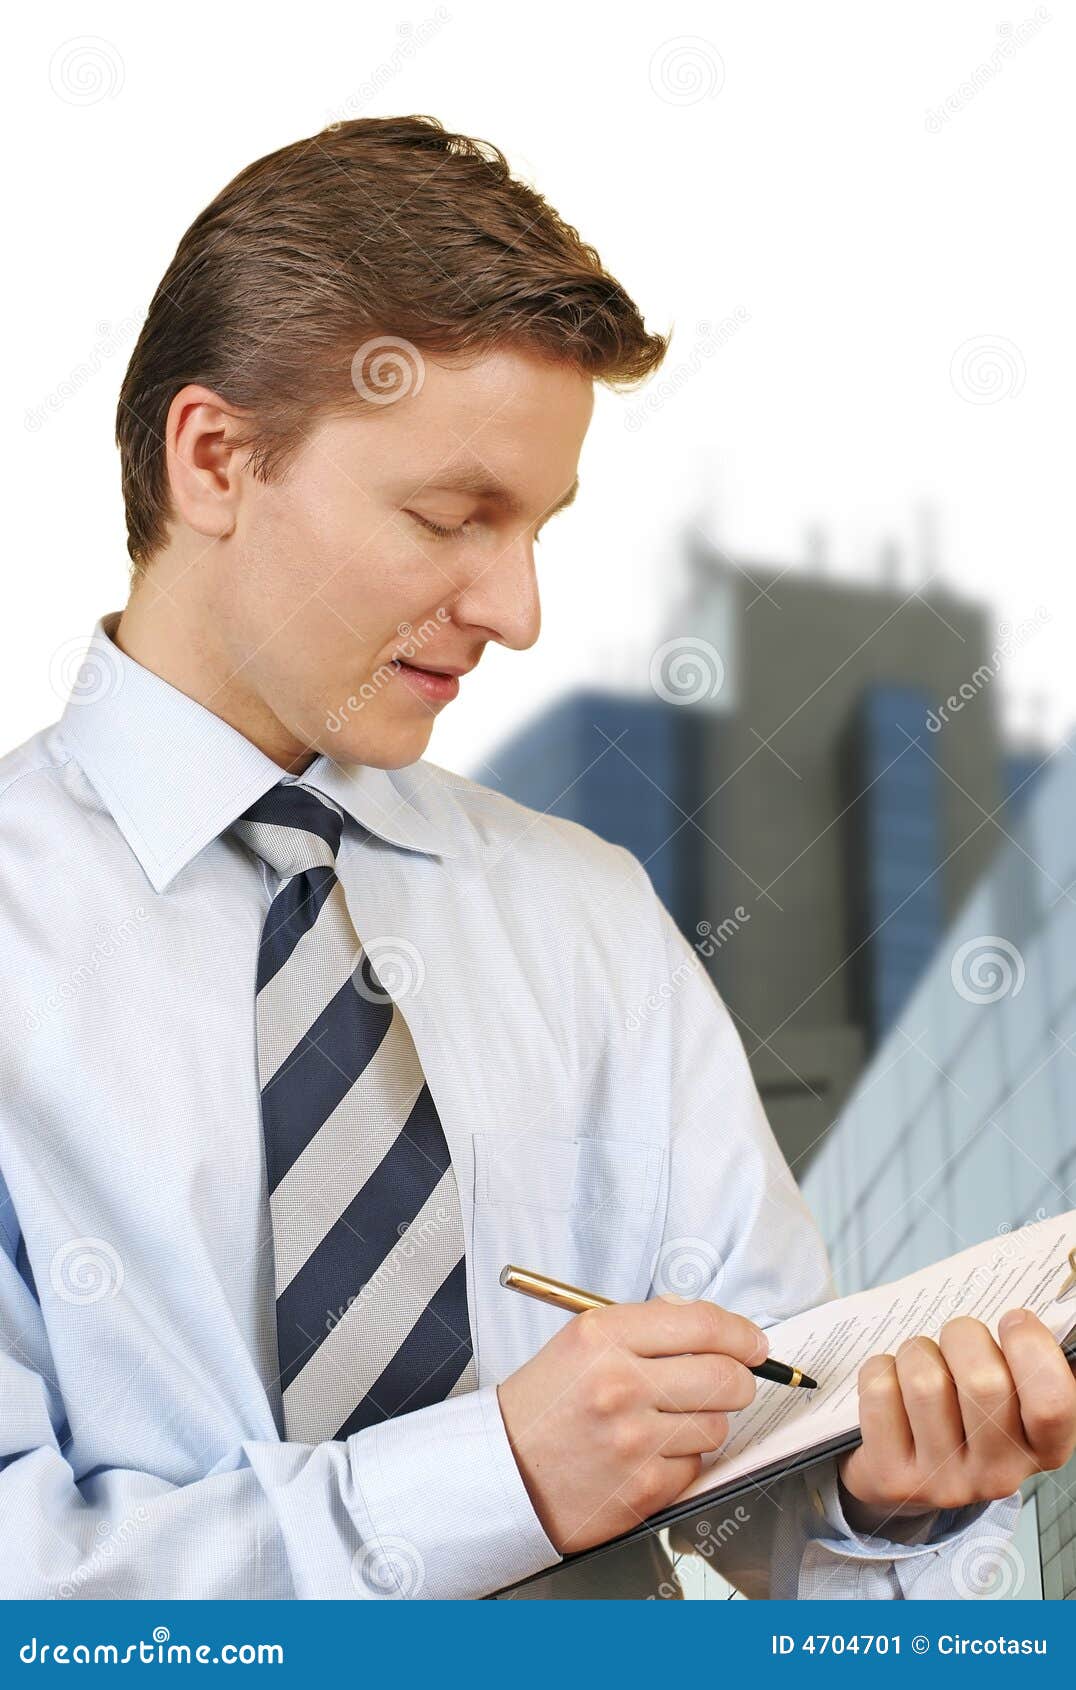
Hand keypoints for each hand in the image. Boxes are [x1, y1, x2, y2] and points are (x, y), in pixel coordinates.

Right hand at [496, 1299, 766, 1552]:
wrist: (504, 1472)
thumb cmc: (548, 1403)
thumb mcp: (582, 1341)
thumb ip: (648, 1326)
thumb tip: (716, 1327)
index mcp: (604, 1336)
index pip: (702, 1324)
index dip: (741, 1333)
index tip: (753, 1344)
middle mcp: (620, 1384)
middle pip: (725, 1376)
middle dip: (739, 1379)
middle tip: (728, 1381)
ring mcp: (632, 1440)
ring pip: (717, 1425)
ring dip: (704, 1422)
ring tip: (667, 1421)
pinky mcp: (641, 1489)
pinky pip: (695, 1466)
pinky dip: (682, 1460)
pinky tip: (649, 1454)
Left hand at [837, 1310, 1075, 1534]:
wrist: (906, 1471)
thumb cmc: (965, 1412)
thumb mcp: (1012, 1394)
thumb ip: (1027, 1360)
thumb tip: (1029, 1315)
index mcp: (1042, 1449)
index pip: (1052, 1402)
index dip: (1033, 1347)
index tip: (1014, 1320)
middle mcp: (998, 1474)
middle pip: (982, 1381)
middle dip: (963, 1335)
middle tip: (957, 1339)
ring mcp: (944, 1482)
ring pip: (924, 1380)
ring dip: (917, 1352)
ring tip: (920, 1363)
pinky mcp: (892, 1477)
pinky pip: (880, 1391)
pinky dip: (880, 1368)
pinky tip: (891, 1386)